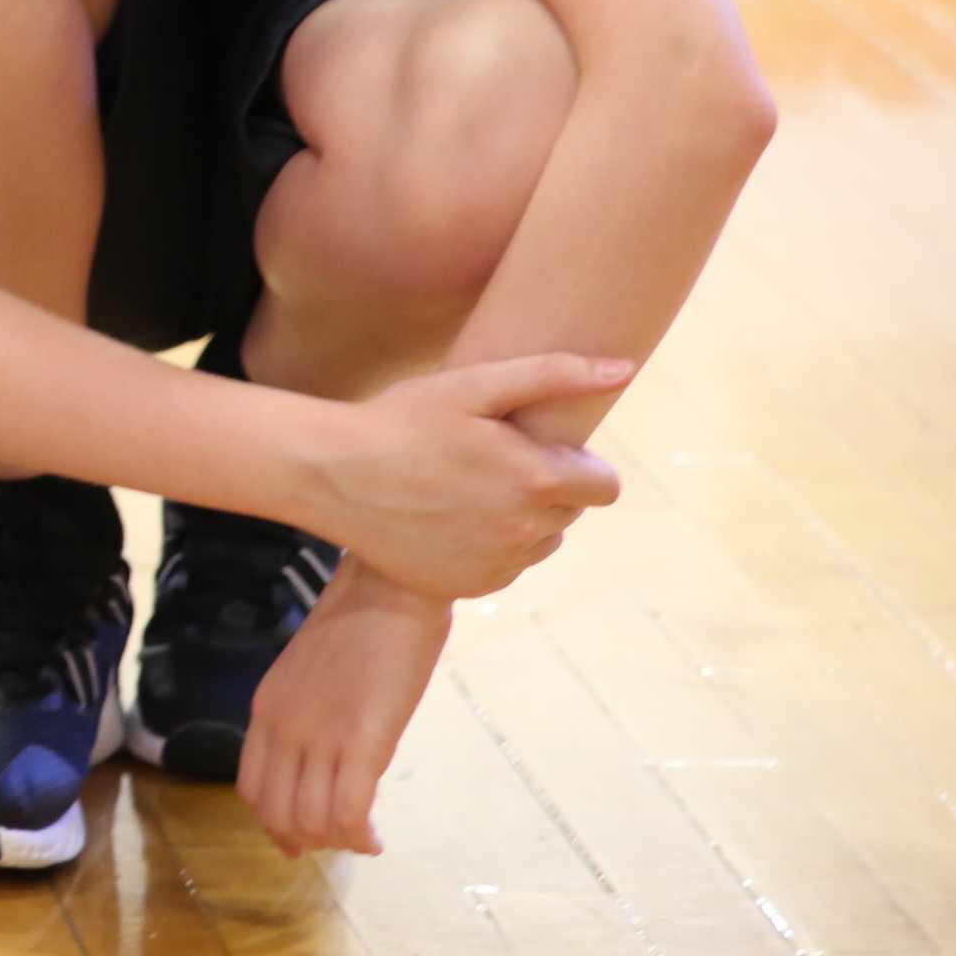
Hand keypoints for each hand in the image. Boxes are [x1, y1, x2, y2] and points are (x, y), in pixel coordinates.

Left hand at [237, 564, 452, 857]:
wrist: (389, 586)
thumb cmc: (363, 621)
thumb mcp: (312, 670)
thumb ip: (308, 710)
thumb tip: (328, 750)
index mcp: (267, 709)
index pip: (251, 787)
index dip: (272, 823)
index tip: (297, 840)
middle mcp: (284, 728)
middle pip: (275, 813)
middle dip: (305, 841)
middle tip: (338, 843)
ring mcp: (319, 736)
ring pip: (310, 821)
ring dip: (336, 842)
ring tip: (363, 840)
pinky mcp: (361, 741)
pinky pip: (347, 812)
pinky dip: (358, 837)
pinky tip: (375, 840)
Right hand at [296, 353, 631, 596]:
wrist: (330, 474)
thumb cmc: (400, 419)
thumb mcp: (472, 384)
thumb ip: (554, 373)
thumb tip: (625, 368)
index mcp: (537, 480)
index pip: (604, 486)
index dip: (577, 465)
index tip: (537, 449)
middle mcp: (524, 532)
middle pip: (570, 513)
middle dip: (545, 489)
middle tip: (490, 462)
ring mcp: (495, 566)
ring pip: (539, 542)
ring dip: (521, 520)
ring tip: (467, 489)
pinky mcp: (467, 587)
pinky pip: (504, 567)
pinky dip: (488, 546)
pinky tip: (448, 518)